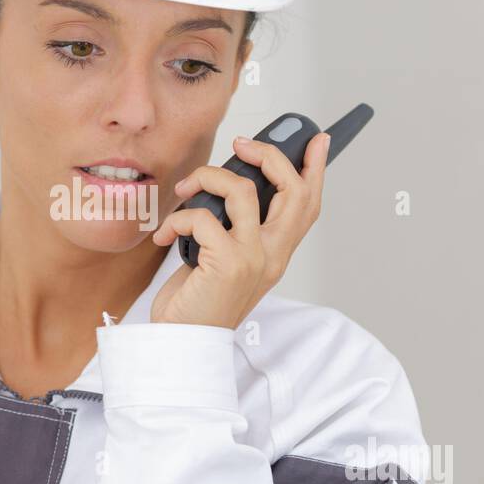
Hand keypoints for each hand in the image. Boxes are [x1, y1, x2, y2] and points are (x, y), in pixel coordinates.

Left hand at [150, 132, 329, 328]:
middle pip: (292, 190)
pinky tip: (165, 235)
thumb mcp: (225, 260)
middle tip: (243, 145)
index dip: (316, 170)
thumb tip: (224, 189)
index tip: (318, 140)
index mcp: (276, 253)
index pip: (308, 206)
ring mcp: (253, 258)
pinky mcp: (227, 262)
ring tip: (185, 190)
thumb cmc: (198, 302)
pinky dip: (177, 219)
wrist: (184, 342)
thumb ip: (235, 230)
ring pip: (243, 190)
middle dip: (270, 155)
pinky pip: (202, 217)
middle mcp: (273, 255)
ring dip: (208, 177)